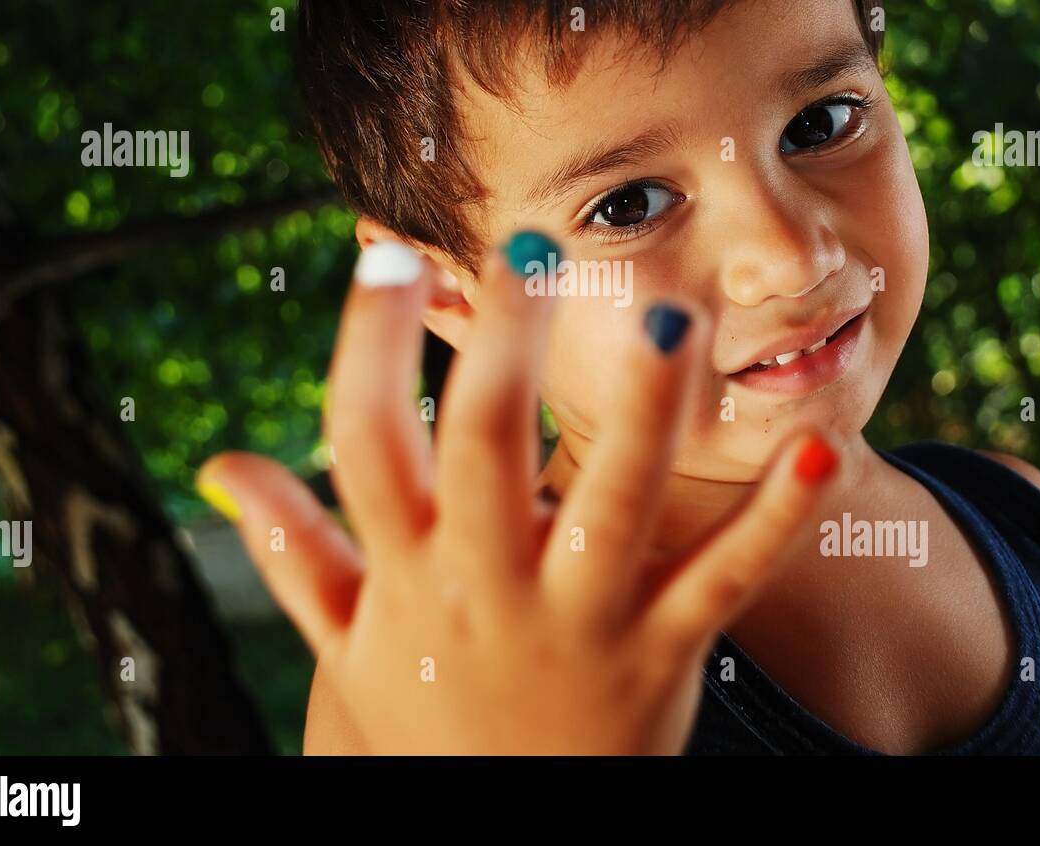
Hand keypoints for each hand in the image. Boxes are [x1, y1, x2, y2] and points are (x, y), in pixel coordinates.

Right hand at [196, 235, 838, 754]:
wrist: (498, 843)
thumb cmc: (421, 721)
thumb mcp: (342, 646)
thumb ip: (289, 550)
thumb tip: (218, 464)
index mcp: (403, 568)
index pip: (364, 442)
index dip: (367, 348)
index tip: (388, 256)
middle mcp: (484, 586)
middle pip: (484, 451)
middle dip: (503, 351)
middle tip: (530, 253)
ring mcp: (579, 621)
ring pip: (614, 506)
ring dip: (646, 413)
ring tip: (675, 317)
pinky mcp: (661, 655)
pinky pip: (723, 580)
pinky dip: (776, 519)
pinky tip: (820, 447)